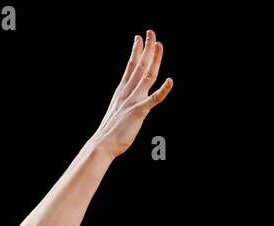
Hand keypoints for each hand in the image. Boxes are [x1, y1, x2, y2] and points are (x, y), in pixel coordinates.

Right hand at [89, 29, 172, 157]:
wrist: (102, 144)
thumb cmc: (110, 132)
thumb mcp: (116, 111)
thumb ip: (123, 103)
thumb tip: (125, 101)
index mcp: (122, 91)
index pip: (130, 66)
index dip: (136, 51)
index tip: (139, 38)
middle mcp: (127, 92)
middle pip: (139, 66)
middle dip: (146, 48)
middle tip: (151, 32)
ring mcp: (133, 101)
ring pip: (147, 76)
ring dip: (154, 60)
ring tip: (159, 45)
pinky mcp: (139, 112)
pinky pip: (153, 99)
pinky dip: (163, 90)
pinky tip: (171, 81)